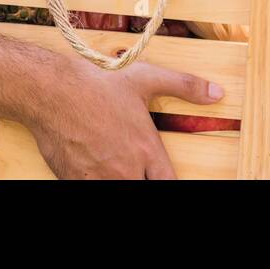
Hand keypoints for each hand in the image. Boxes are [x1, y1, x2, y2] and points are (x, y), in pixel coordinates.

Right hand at [27, 58, 224, 178]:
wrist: (52, 91)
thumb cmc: (98, 84)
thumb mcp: (145, 78)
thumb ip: (184, 86)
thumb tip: (217, 92)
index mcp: (147, 150)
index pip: (169, 183)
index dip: (167, 180)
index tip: (160, 175)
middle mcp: (126, 171)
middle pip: (144, 189)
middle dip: (141, 178)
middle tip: (135, 166)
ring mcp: (100, 180)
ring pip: (118, 191)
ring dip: (118, 179)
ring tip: (113, 165)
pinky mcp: (75, 182)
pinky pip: (90, 189)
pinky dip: (95, 180)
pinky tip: (93, 168)